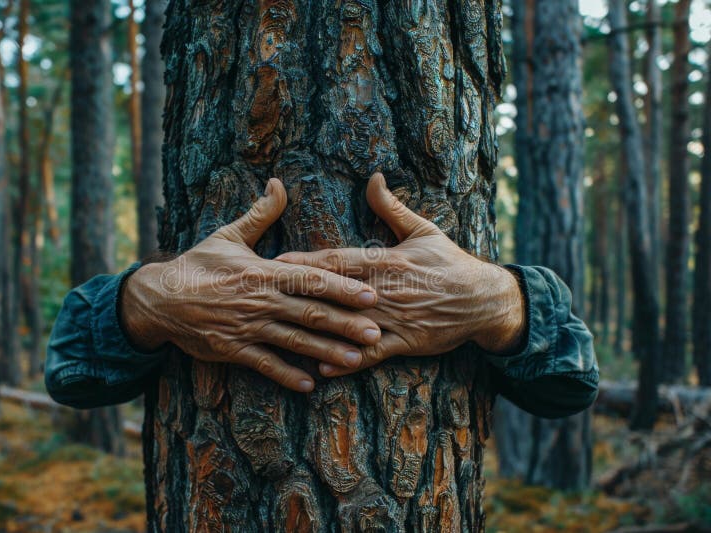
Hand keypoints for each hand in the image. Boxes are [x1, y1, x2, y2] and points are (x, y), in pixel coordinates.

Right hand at [120, 179, 381, 391]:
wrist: (159, 298)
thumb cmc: (198, 264)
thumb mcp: (228, 235)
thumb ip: (260, 214)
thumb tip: (278, 183)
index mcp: (263, 272)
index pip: (311, 279)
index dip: (342, 287)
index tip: (371, 294)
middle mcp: (260, 301)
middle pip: (310, 313)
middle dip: (345, 324)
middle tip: (377, 333)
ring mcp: (246, 327)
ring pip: (294, 342)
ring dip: (325, 352)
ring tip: (355, 360)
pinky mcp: (232, 349)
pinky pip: (264, 364)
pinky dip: (286, 375)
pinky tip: (309, 385)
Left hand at [276, 173, 525, 376]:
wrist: (484, 299)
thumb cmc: (449, 263)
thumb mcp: (424, 231)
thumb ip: (392, 208)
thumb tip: (373, 178)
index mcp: (388, 260)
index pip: (340, 260)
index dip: (308, 262)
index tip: (278, 262)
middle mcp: (387, 289)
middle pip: (338, 292)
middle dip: (302, 293)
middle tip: (269, 296)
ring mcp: (395, 318)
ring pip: (351, 323)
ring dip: (320, 329)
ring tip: (286, 333)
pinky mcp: (406, 342)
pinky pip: (372, 353)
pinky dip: (349, 360)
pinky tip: (323, 366)